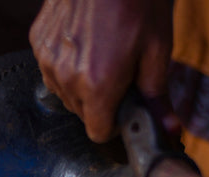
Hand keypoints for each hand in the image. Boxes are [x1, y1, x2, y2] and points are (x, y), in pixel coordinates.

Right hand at [29, 0, 174, 141]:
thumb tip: (169, 131)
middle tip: (119, 69)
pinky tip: (84, 38)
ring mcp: (48, 58)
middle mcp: (67, 77)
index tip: (125, 105)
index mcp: (99, 85)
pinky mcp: (39, 41)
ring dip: (81, 83)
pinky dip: (66, 62)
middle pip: (82, 113)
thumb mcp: (157, 48)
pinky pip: (52, 68)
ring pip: (65, 92)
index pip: (98, 132)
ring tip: (101, 50)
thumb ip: (156, 95)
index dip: (115, 123)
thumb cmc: (138, 1)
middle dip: (101, 100)